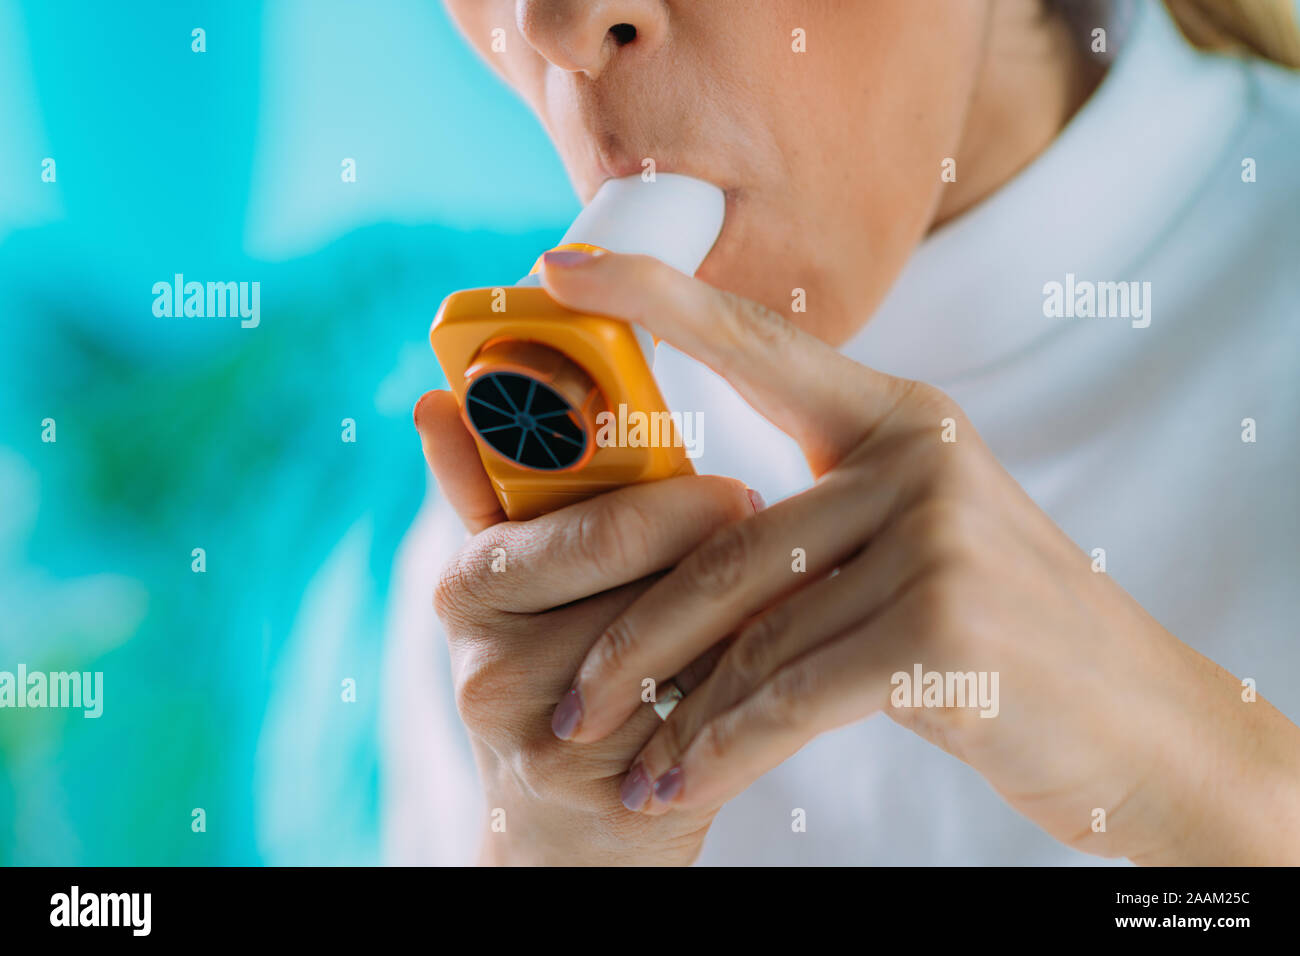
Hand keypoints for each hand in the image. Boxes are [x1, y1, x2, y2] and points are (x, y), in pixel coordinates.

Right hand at [413, 390, 756, 864]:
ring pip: (699, 647)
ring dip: (753, 616)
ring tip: (772, 597)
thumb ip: (485, 492)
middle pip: (660, 589)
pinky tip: (765, 666)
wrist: (558, 835)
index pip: (603, 529)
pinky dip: (757, 681)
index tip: (733, 494)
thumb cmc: (545, 679)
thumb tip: (439, 400)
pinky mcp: (623, 797)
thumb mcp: (506, 589)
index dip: (686, 506)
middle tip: (772, 542)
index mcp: (469, 588)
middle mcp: (496, 669)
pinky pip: (720, 715)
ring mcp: (557, 743)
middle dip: (730, 560)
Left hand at [538, 249, 1299, 864]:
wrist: (1137, 723)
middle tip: (567, 704)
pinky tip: (678, 788)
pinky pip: (791, 696)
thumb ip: (816, 534)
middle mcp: (916, 459)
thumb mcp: (914, 552)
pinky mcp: (944, 623)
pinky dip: (723, 753)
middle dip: (632, 639)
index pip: (762, 342)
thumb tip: (674, 575)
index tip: (562, 265)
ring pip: (752, 632)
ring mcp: (936, 536)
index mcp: (899, 421)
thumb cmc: (1002, 638)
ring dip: (672, 714)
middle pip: (727, 546)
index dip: (657, 297)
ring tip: (616, 764)